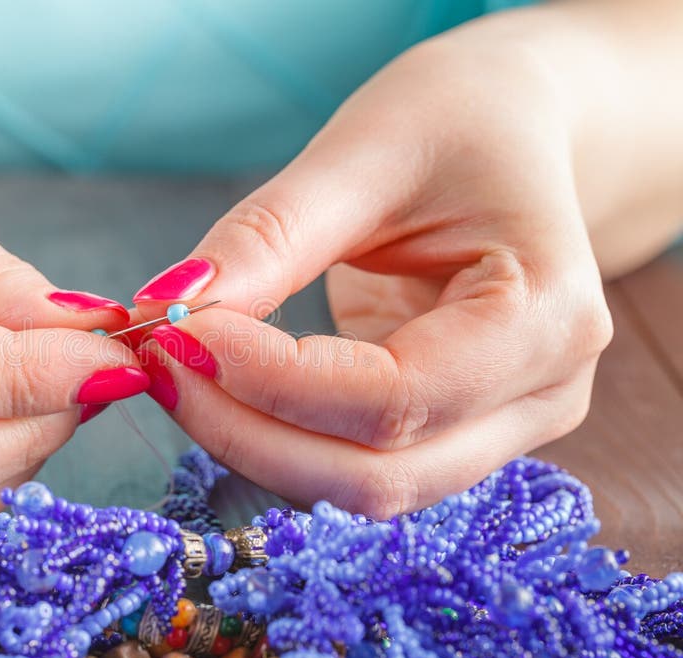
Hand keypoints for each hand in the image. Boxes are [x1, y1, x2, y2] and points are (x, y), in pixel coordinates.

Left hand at [132, 36, 612, 517]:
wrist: (509, 132)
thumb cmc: (457, 121)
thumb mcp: (364, 153)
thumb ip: (270, 238)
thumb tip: (169, 309)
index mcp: (548, 316)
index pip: (394, 398)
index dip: (272, 380)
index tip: (177, 333)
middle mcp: (539, 396)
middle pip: (376, 474)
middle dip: (246, 430)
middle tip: (157, 362)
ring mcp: (497, 427)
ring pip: (358, 489)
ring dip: (252, 444)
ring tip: (178, 371)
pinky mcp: (446, 429)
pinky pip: (348, 466)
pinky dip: (273, 438)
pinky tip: (219, 387)